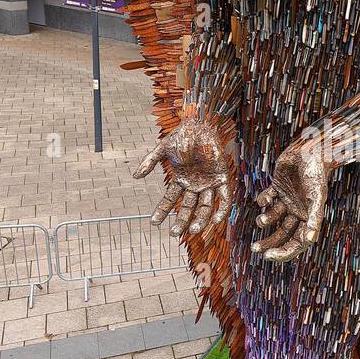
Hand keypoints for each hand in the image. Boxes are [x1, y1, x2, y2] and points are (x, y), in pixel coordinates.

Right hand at [133, 116, 232, 235]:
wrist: (200, 125)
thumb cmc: (182, 135)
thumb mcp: (162, 149)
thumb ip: (149, 162)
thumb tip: (135, 176)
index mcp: (181, 180)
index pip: (170, 200)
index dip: (162, 211)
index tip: (153, 223)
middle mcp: (195, 184)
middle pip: (188, 208)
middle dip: (181, 222)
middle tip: (174, 233)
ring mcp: (209, 183)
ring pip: (205, 207)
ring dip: (200, 220)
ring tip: (192, 230)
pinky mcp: (222, 178)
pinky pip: (224, 198)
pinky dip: (221, 210)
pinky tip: (215, 221)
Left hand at [251, 137, 327, 262]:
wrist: (310, 149)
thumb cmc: (316, 172)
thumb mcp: (316, 197)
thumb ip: (314, 218)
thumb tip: (310, 240)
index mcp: (309, 217)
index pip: (297, 242)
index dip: (284, 252)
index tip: (268, 256)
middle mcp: (298, 211)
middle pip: (283, 234)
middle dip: (269, 243)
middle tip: (255, 249)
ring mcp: (287, 200)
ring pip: (273, 218)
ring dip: (265, 221)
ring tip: (261, 220)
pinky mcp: (278, 187)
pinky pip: (267, 199)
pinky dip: (263, 201)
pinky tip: (264, 198)